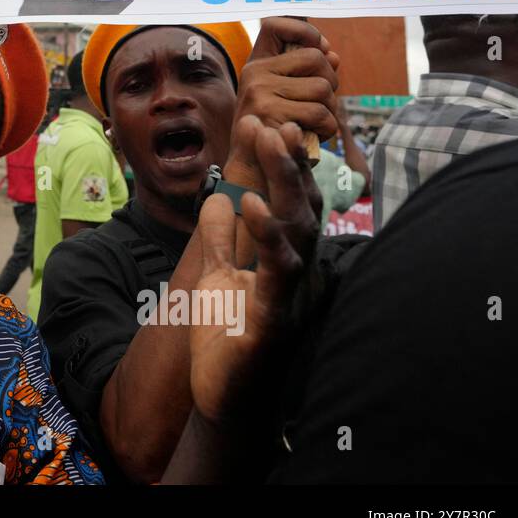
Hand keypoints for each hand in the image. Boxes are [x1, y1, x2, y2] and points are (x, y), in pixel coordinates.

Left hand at [188, 121, 314, 427]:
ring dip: (283, 184)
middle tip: (271, 121)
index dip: (284, 164)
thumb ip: (218, 238)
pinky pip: (277, 270)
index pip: (289, 202)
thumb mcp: (216, 274)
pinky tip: (248, 206)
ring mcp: (290, 292)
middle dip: (287, 162)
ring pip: (299, 229)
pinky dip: (266, 236)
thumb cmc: (227, 337)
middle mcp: (296, 269)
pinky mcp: (276, 316)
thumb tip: (218, 198)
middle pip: (302, 205)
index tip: (268, 124)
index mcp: (283, 257)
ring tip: (268, 145)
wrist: (221, 395)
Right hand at [224, 17, 339, 191]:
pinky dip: (327, 129)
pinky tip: (313, 136)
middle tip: (319, 104)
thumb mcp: (285, 97)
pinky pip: (321, 114)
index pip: (275, 24)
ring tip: (314, 124)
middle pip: (316, 58)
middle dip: (330, 82)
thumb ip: (308, 73)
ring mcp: (260, 92)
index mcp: (256, 65)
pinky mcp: (271, 113)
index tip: (319, 47)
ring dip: (330, 111)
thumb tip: (333, 54)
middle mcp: (254, 73)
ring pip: (323, 88)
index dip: (304, 30)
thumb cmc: (274, 130)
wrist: (252, 169)